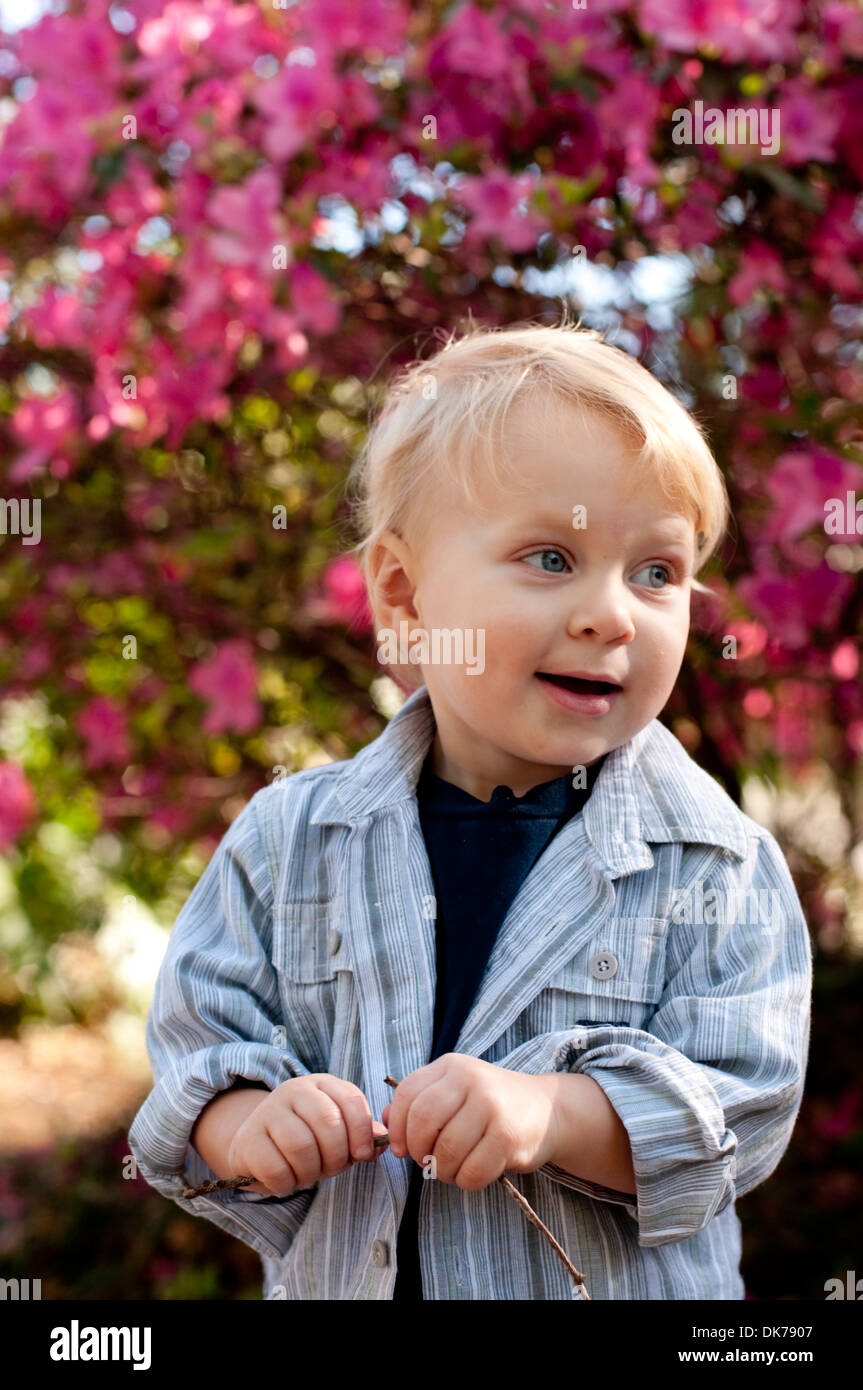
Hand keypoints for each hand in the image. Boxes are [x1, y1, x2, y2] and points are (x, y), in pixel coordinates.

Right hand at [226, 1074, 386, 1196]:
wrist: (258, 1148)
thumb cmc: (308, 1140)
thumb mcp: (339, 1134)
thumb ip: (362, 1135)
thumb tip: (382, 1138)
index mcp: (322, 1084)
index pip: (351, 1100)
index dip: (362, 1132)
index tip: (362, 1155)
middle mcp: (293, 1090)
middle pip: (328, 1123)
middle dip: (336, 1157)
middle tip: (329, 1169)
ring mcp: (267, 1111)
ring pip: (302, 1146)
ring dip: (311, 1172)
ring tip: (307, 1174)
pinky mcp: (247, 1139)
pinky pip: (276, 1168)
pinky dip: (287, 1183)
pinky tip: (287, 1179)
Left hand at [381, 1054, 558, 1190]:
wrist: (547, 1110)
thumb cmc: (491, 1105)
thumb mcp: (454, 1092)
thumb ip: (419, 1102)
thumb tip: (383, 1120)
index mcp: (451, 1066)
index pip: (407, 1095)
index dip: (396, 1128)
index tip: (401, 1148)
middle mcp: (471, 1079)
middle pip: (422, 1121)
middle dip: (418, 1151)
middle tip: (426, 1162)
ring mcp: (491, 1106)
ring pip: (446, 1151)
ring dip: (442, 1171)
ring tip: (451, 1169)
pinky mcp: (508, 1136)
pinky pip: (472, 1171)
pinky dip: (465, 1181)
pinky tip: (473, 1173)